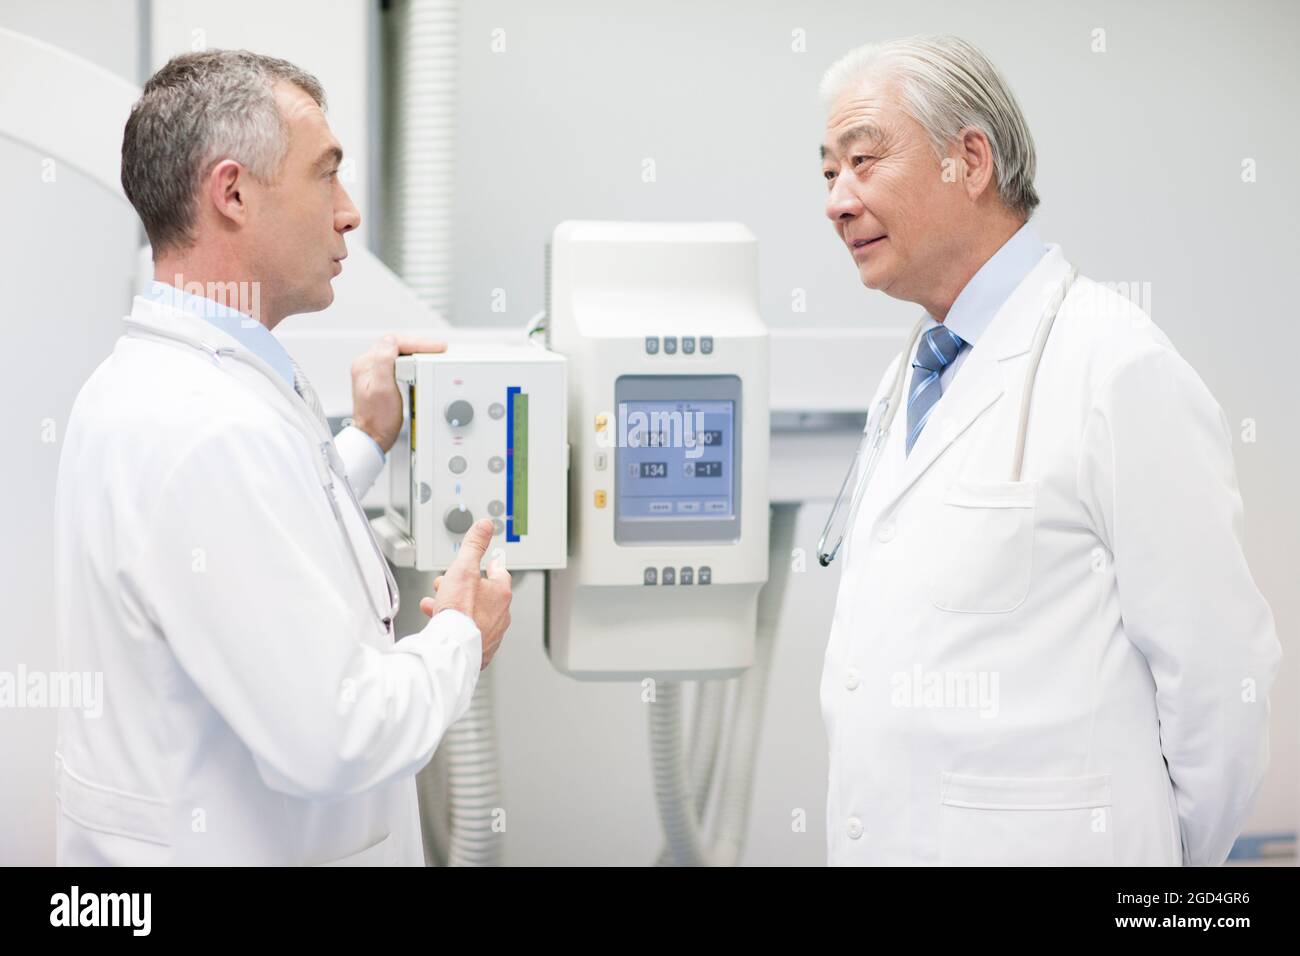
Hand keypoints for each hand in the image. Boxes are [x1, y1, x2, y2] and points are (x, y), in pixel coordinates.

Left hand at [350, 334, 446, 452]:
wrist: (374, 438)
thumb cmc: (378, 420)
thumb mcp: (382, 389)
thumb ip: (384, 362)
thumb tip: (391, 341)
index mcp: (366, 364)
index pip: (394, 343)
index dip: (417, 343)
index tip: (435, 347)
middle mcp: (367, 366)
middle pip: (397, 345)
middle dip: (419, 345)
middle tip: (438, 348)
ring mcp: (373, 372)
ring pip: (398, 352)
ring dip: (416, 351)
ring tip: (433, 353)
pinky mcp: (380, 379)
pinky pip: (398, 361)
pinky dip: (412, 360)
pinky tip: (421, 363)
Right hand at [419, 519, 511, 669]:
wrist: (452, 648)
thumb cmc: (460, 611)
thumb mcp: (464, 568)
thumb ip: (474, 546)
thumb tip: (485, 526)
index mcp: (501, 593)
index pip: (500, 573)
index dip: (491, 565)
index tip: (489, 562)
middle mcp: (501, 615)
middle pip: (483, 594)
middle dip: (464, 586)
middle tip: (450, 583)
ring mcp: (491, 633)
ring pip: (473, 614)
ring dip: (456, 605)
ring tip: (439, 602)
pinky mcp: (479, 649)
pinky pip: (467, 631)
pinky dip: (454, 624)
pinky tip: (439, 622)